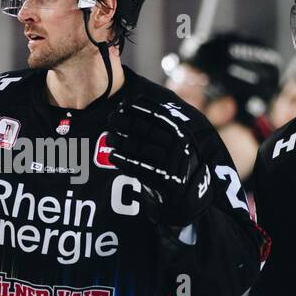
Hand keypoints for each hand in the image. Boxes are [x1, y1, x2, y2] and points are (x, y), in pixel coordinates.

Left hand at [106, 100, 213, 225]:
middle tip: (111, 117)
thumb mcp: (173, 141)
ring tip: (109, 136)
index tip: (123, 104)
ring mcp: (171, 165)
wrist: (186, 196)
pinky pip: (139, 168)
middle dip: (127, 122)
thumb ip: (159, 124)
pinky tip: (112, 156)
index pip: (158, 117)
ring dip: (121, 141)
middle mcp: (178, 148)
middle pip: (147, 131)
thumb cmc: (172, 164)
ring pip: (140, 148)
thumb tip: (136, 99)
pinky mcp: (164, 181)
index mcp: (181, 135)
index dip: (139, 109)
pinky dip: (123, 161)